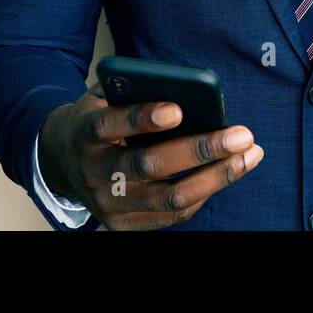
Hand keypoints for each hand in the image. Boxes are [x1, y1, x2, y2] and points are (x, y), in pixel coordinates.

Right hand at [37, 81, 263, 229]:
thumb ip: (134, 90)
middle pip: (149, 166)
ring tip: (249, 154)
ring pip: (170, 197)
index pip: (110, 126)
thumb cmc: (99, 117)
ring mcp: (109, 204)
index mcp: (85, 132)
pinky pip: (173, 214)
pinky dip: (205, 192)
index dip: (142, 119)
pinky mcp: (123, 224)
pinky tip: (229, 171)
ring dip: (217, 176)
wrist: (63, 160)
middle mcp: (94, 172)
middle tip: (242, 134)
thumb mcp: (104, 96)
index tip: (178, 109)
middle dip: (201, 149)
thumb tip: (189, 88)